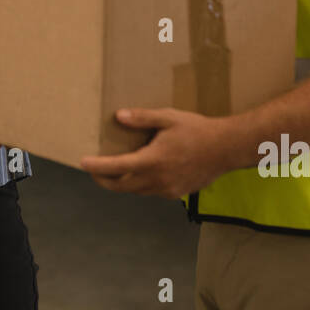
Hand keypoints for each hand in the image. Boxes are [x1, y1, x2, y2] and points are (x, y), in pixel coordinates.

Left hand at [80, 109, 234, 198]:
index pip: (116, 167)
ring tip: (115, 171)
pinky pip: (151, 191)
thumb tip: (118, 116)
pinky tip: (142, 173)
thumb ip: (142, 118)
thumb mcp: (168, 118)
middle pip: (122, 186)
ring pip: (137, 190)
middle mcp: (158, 180)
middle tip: (93, 171)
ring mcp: (168, 190)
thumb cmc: (197, 130)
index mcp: (152, 161)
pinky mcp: (177, 193)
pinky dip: (141, 184)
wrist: (226, 149)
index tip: (82, 163)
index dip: (97, 167)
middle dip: (104, 180)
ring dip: (123, 183)